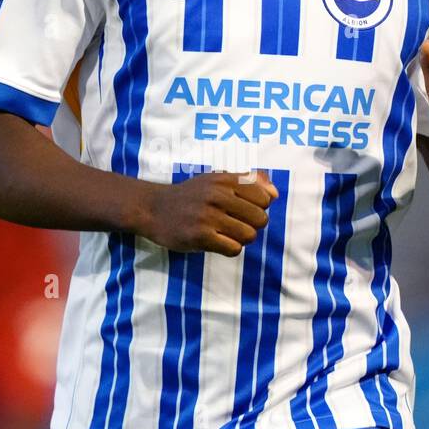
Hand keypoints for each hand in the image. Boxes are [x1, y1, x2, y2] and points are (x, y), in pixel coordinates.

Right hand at [140, 169, 277, 256]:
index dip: (259, 207)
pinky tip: (217, 242)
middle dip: (252, 225)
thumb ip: (248, 181)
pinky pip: (233, 249)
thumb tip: (275, 194)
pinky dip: (230, 249)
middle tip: (234, 224)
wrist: (153, 208)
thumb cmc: (190, 195)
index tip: (242, 209)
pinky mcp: (200, 236)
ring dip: (241, 239)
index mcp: (224, 180)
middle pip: (260, 219)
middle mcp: (217, 195)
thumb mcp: (216, 179)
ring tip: (226, 234)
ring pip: (248, 235)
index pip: (265, 198)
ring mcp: (208, 216)